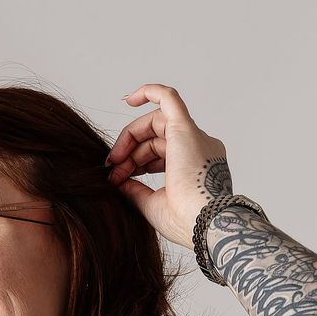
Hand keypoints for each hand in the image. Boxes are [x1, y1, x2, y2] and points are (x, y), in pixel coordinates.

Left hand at [103, 82, 234, 250]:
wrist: (204, 224)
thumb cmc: (185, 221)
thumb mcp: (153, 205)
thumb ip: (135, 190)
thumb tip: (118, 180)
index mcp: (196, 166)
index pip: (161, 153)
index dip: (135, 162)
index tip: (117, 177)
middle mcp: (198, 147)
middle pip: (156, 137)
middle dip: (130, 151)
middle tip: (112, 169)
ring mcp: (194, 136)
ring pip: (157, 122)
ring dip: (130, 138)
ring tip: (114, 161)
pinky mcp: (184, 128)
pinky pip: (168, 97)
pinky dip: (149, 92)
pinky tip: (129, 99)